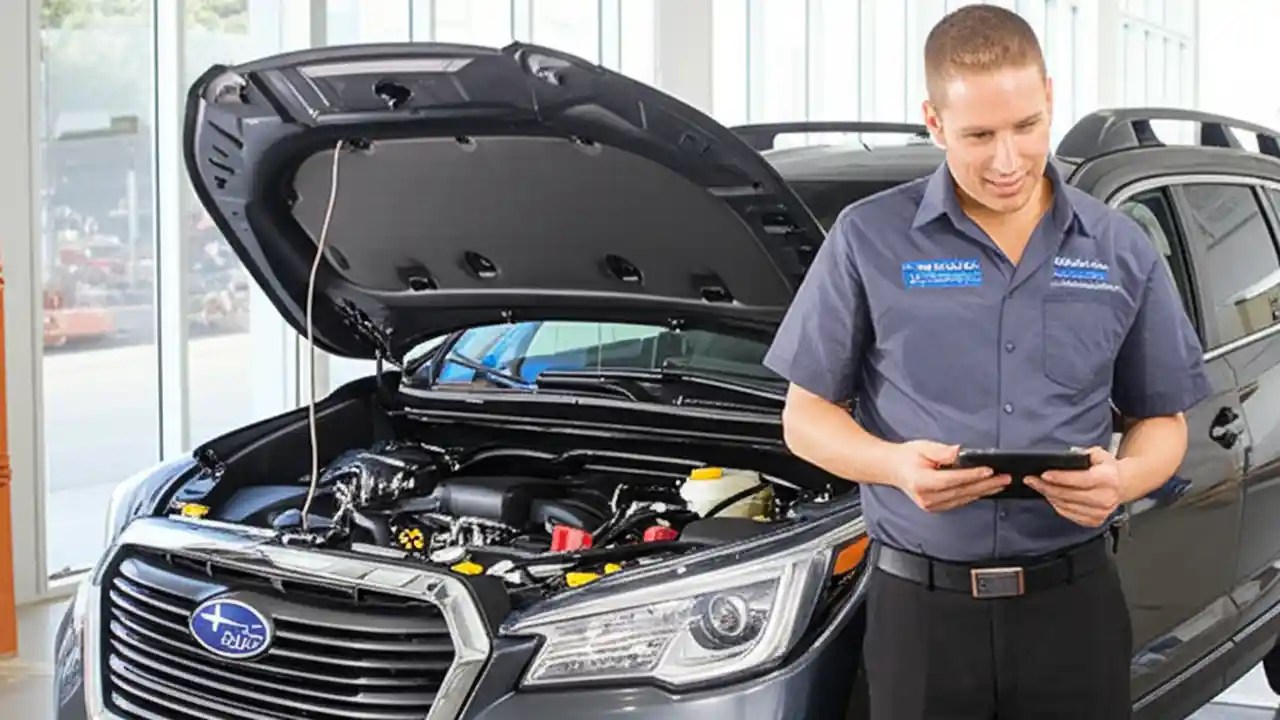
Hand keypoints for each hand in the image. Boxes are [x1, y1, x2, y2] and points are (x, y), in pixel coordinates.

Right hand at [890, 440, 1012, 512]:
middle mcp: (927, 497)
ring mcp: (931, 505)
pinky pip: (960, 502)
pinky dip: (974, 495)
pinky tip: (986, 489)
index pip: (953, 479)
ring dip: (984, 491)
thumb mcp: (924, 447)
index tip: (990, 470)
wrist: (893, 469)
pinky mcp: (936, 508)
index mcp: (921, 482)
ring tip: (1001, 483)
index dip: (973, 475)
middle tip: (1005, 478)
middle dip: (986, 484)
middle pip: (962, 491)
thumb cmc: (908, 456)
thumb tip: (961, 452)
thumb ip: (943, 452)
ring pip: (964, 498)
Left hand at [1025, 446, 1122, 527]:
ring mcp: (1100, 512)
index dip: (1061, 478)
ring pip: (1066, 505)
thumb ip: (1084, 453)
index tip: (1044, 474)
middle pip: (1069, 495)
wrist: (1121, 486)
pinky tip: (1051, 496)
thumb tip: (1066, 457)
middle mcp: (1106, 498)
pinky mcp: (1094, 521)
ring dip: (1049, 495)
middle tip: (1031, 479)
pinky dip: (1056, 505)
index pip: (1081, 480)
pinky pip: (1068, 514)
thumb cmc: (1107, 469)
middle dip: (1046, 486)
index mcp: (1108, 479)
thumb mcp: (1099, 454)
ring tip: (1038, 486)